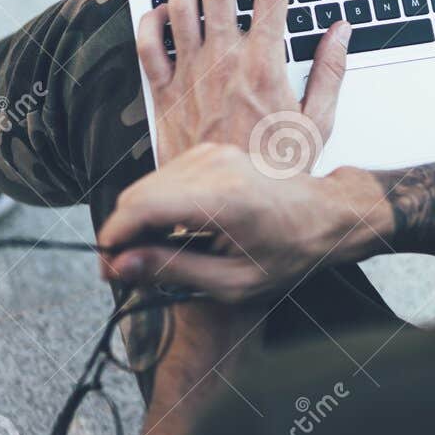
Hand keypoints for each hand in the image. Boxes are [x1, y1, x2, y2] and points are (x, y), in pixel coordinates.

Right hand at [99, 141, 387, 298]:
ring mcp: (213, 154)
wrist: (327, 216)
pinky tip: (171, 232)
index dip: (113, 240)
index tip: (108, 269)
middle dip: (121, 233)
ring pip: (146, 185)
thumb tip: (123, 265)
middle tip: (125, 270)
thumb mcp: (234, 281)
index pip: (140, 209)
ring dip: (138, 220)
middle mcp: (213, 166)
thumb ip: (174, 270)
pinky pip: (165, 177)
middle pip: (136, 195)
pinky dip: (157, 204)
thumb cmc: (291, 251)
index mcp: (220, 199)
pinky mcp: (213, 152)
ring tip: (151, 255)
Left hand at [134, 0, 351, 168]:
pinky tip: (158, 5)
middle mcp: (222, 63)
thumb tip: (342, 29)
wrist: (224, 215)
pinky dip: (150, 19)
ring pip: (178, 4)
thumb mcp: (318, 124)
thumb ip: (332, 71)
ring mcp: (189, 76)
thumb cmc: (274, 173)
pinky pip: (147, 45)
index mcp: (263, 66)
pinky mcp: (164, 94)